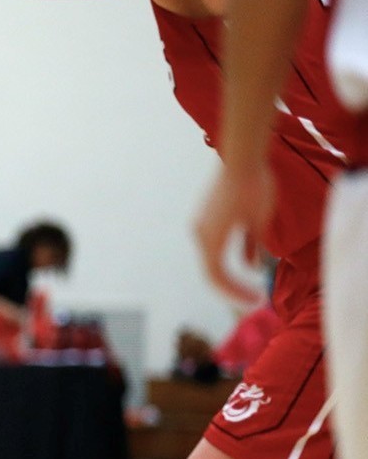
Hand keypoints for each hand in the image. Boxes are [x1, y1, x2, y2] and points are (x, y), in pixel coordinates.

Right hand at [195, 165, 272, 305]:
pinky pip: (213, 242)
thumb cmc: (254, 188)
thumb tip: (253, 266)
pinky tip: (248, 257)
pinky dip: (227, 255)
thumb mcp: (259, 222)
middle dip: (233, 287)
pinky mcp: (206, 214)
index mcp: (211, 240)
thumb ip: (254, 247)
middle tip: (255, 299)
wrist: (242, 156)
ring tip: (250, 284)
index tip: (256, 302)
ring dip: (230, 272)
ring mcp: (200, 223)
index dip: (234, 293)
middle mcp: (200, 234)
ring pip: (212, 257)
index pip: (217, 277)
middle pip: (212, 270)